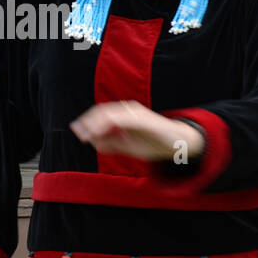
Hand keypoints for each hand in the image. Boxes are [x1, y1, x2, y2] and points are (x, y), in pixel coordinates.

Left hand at [70, 102, 205, 162]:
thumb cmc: (155, 144)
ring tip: (87, 133)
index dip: (88, 121)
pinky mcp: (142, 118)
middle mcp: (129, 111)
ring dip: (95, 123)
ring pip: (109, 113)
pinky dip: (108, 124)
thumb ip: (113, 144)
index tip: (78, 132)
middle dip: (88, 121)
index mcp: (126, 116)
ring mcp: (136, 113)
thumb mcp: (129, 147)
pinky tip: (100, 132)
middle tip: (79, 132)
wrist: (179, 143)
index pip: (102, 114)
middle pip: (102, 111)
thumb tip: (95, 143)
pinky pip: (122, 119)